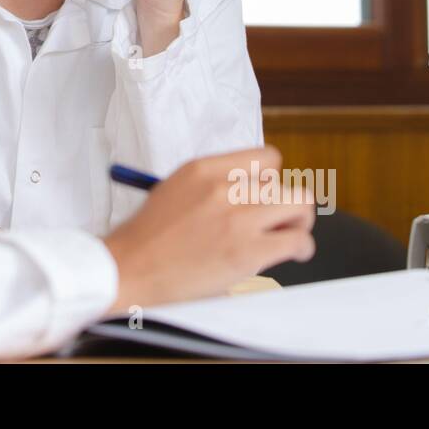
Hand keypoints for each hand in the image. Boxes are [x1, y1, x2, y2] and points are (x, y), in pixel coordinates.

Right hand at [101, 147, 314, 313]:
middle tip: (278, 220)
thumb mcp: (174, 191)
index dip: (271, 179)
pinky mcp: (247, 252)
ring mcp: (237, 219)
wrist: (128, 271)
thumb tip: (248, 191)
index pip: (266, 157)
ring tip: (287, 236)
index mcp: (203, 169)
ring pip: (300, 206)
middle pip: (286, 183)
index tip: (264, 194)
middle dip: (286, 203)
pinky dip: (301, 248)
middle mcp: (223, 187)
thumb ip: (211, 186)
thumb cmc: (146, 239)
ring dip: (298, 223)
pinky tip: (291, 254)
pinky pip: (298, 241)